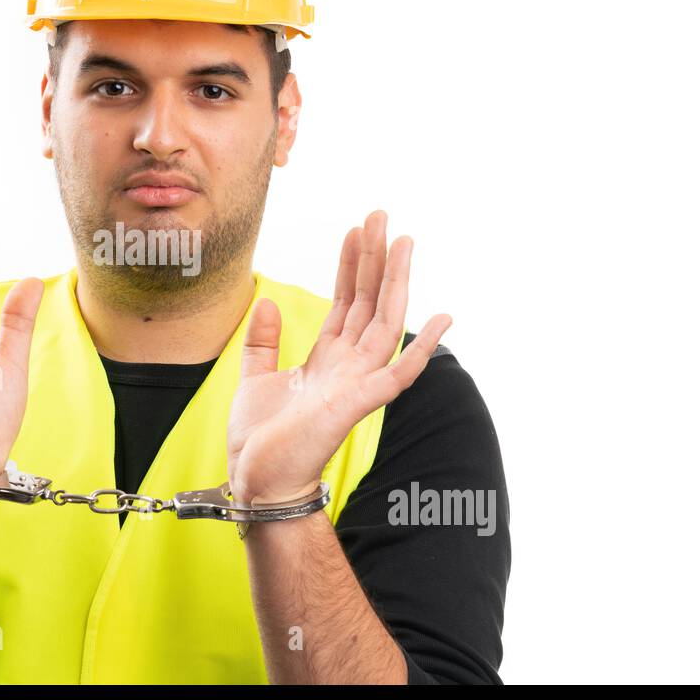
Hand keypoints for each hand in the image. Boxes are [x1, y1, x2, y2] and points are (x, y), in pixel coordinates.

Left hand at [226, 211, 450, 505]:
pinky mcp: (359, 404)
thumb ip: (264, 341)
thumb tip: (267, 302)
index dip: (351, 266)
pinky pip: (400, 373)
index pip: (346, 303)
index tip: (356, 230)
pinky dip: (423, 348)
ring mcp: (358, 384)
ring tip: (402, 241)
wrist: (256, 483)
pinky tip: (443, 318)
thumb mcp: (255, 378)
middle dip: (375, 259)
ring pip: (385, 323)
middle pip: (368, 302)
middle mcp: (348, 368)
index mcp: (327, 361)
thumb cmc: (260, 442)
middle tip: (381, 216)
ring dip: (395, 282)